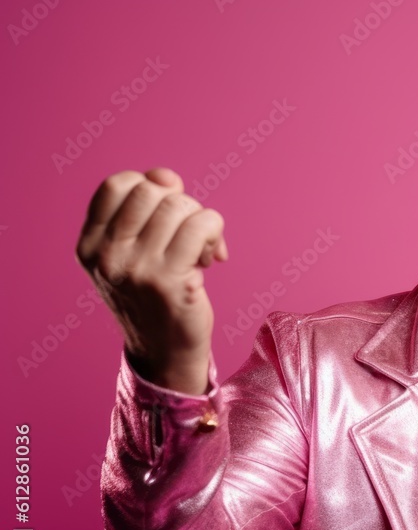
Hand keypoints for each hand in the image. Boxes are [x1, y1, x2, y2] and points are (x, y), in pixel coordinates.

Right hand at [75, 168, 227, 393]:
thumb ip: (149, 208)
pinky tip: (213, 256)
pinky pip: (202, 225)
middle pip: (152, 191)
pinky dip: (215, 231)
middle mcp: (106, 256)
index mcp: (90, 245)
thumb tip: (167, 176)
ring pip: (179, 205)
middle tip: (188, 234)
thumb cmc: (157, 297)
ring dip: (201, 220)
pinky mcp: (169, 282)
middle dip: (181, 204)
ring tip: (200, 248)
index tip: (168, 213)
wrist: (165, 353)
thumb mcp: (138, 251)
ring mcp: (136, 269)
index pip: (117, 184)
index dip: (150, 187)